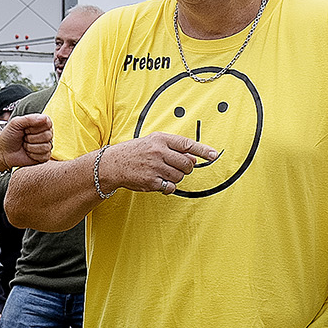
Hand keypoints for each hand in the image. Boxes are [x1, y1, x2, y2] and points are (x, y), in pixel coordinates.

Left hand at [0, 113, 52, 170]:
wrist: (3, 151)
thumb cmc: (9, 136)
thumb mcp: (15, 123)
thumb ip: (29, 119)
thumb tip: (44, 118)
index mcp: (40, 123)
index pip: (47, 122)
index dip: (35, 127)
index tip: (26, 129)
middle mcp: (45, 133)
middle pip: (48, 135)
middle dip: (31, 138)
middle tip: (24, 138)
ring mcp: (45, 145)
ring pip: (46, 146)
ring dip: (31, 147)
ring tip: (25, 145)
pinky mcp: (44, 156)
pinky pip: (44, 156)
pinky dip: (33, 155)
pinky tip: (28, 152)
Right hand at [99, 132, 217, 195]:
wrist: (112, 164)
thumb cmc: (134, 152)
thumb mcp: (153, 143)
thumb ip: (173, 149)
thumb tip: (193, 159)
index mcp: (160, 139)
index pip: (187, 144)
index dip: (203, 150)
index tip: (214, 155)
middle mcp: (158, 152)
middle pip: (186, 164)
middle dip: (186, 168)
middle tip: (177, 167)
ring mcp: (155, 167)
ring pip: (179, 177)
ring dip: (175, 178)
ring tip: (163, 173)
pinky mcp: (151, 181)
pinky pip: (170, 187)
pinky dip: (168, 187)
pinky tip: (159, 182)